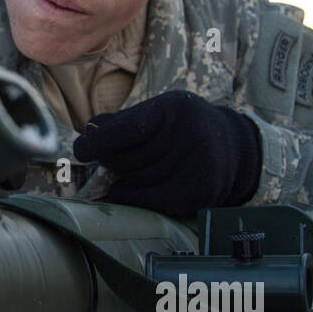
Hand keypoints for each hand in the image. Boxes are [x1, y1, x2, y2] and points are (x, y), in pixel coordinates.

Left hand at [72, 90, 262, 218]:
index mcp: (173, 110)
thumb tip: (88, 134)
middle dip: (110, 160)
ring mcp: (196, 168)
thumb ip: (122, 121)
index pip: (126, 129)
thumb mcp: (157, 110)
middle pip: (127, 159)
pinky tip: (122, 191)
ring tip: (127, 170)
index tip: (80, 150)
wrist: (232, 147)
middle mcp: (189, 137)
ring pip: (135, 182)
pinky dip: (129, 198)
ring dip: (121, 179)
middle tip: (109, 158)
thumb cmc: (181, 126)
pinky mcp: (197, 195)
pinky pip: (149, 202)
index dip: (97, 142)